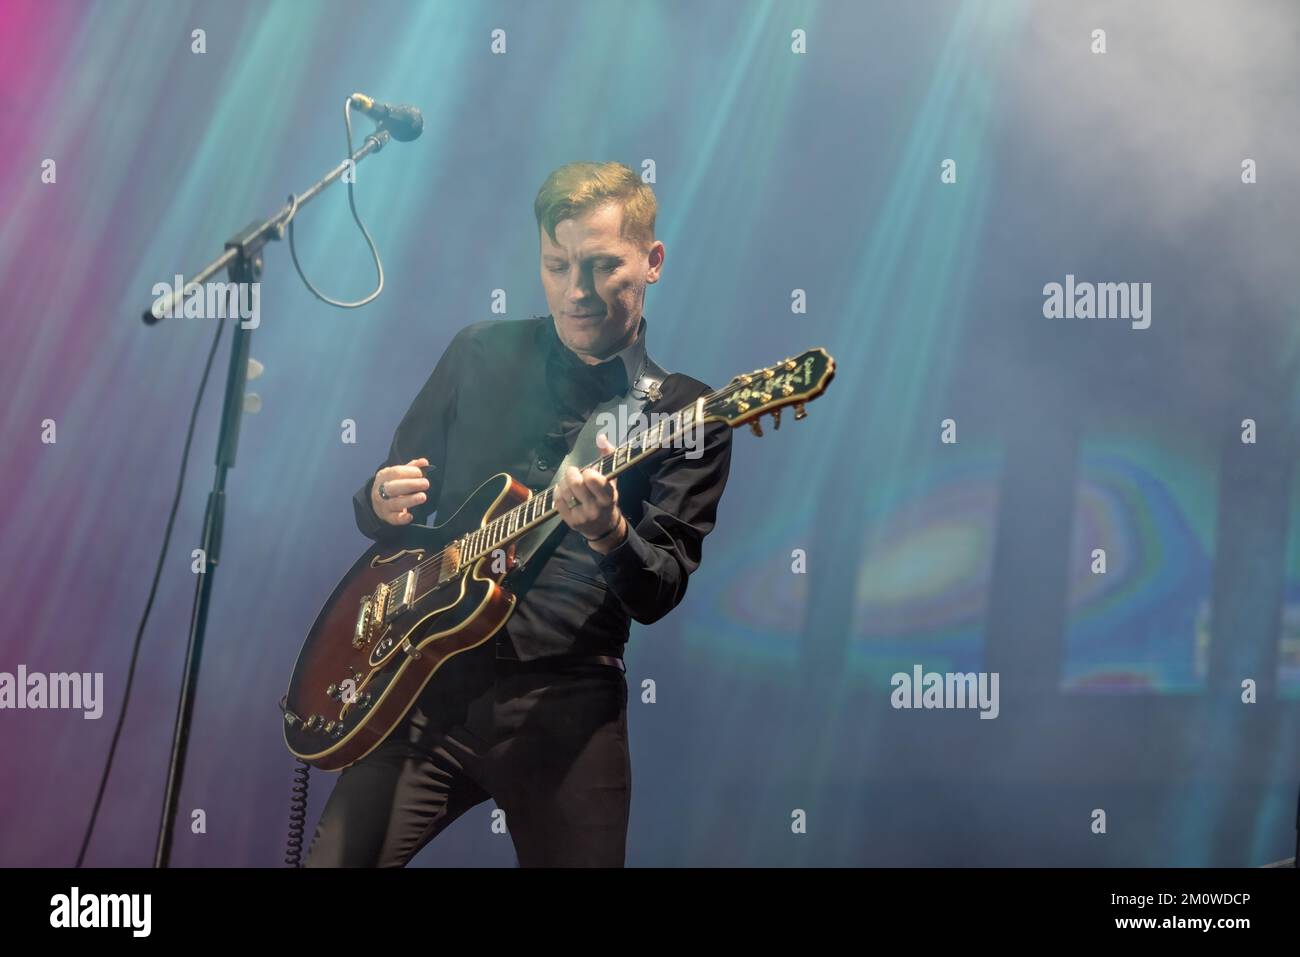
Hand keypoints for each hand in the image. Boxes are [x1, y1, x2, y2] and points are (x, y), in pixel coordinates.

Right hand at [371, 457, 430, 525]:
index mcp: (384, 476)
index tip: (421, 473)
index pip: (395, 472)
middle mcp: (381, 490)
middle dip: (410, 485)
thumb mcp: (397, 474)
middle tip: (426, 483)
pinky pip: (394, 519)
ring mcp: (383, 504)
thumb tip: (424, 462)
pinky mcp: (387, 517)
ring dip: (409, 500)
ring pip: (395, 503)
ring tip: (423, 497)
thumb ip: (411, 467)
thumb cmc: (392, 484)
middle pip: (393, 487)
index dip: (409, 472)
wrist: (377, 501)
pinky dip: (402, 518)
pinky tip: (410, 516)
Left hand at [555, 433, 626, 553]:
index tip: (589, 473)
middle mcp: (595, 508)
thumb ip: (609, 457)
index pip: (593, 480)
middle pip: (576, 484)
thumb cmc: (607, 499)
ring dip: (564, 482)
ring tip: (570, 483)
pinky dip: (558, 492)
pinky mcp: (570, 522)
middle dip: (572, 474)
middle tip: (574, 473)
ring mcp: (582, 516)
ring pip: (565, 491)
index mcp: (608, 497)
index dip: (588, 473)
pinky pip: (557, 501)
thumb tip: (601, 437)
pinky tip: (563, 491)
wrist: (603, 527)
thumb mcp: (612, 480)